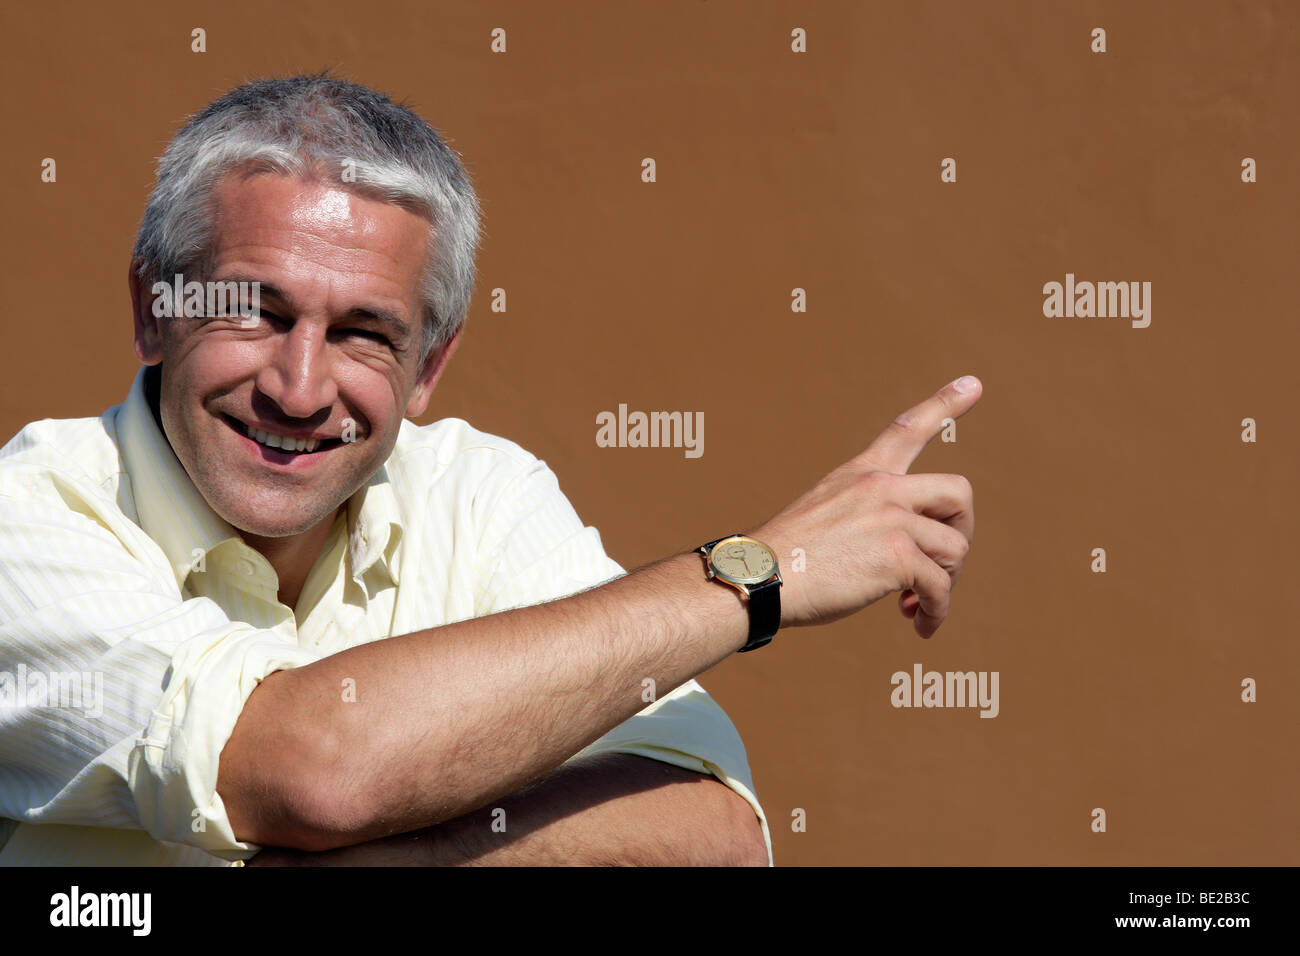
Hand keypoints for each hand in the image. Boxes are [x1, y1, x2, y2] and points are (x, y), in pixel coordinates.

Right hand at [746, 375, 979, 637]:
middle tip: (943, 563)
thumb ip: (865, 516)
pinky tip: (920, 624)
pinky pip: (939, 587)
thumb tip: (905, 554)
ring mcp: (891, 520)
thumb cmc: (784, 559)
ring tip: (918, 603)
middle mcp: (881, 488)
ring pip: (954, 549)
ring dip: (946, 582)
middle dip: (962, 531)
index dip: (945, 404)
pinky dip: (936, 611)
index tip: (974, 384)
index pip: (907, 428)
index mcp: (861, 474)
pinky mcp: (896, 558)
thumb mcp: (823, 514)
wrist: (758, 578)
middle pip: (958, 493)